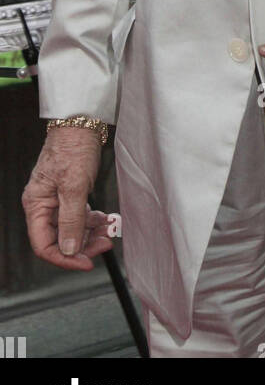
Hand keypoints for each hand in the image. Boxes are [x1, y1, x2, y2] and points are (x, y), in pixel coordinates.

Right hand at [22, 128, 113, 269]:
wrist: (82, 122)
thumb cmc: (73, 147)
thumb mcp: (74, 186)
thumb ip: (71, 220)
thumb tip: (68, 249)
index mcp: (36, 205)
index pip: (44, 245)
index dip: (65, 258)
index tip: (87, 262)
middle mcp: (43, 205)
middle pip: (59, 239)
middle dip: (83, 245)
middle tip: (105, 244)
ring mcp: (56, 200)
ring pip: (72, 228)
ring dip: (91, 233)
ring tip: (109, 230)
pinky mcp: (70, 194)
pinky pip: (79, 216)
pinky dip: (93, 220)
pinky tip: (105, 219)